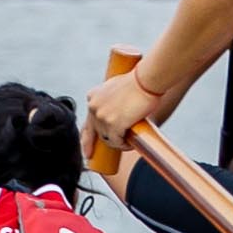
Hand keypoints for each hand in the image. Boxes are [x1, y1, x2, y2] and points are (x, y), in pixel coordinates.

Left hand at [86, 58, 157, 174]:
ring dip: (118, 142)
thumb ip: (110, 99)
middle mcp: (93, 107)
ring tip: (128, 142)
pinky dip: (123, 145)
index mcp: (92, 97)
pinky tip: (130, 144)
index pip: (87, 122)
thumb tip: (117, 113)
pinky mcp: (113, 125)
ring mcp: (102, 117)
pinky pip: (117, 141)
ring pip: (107, 138)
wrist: (146, 80)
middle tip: (112, 147)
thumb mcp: (116, 87)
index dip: (86, 138)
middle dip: (105, 141)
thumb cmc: (138, 81)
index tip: (88, 152)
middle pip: (96, 132)